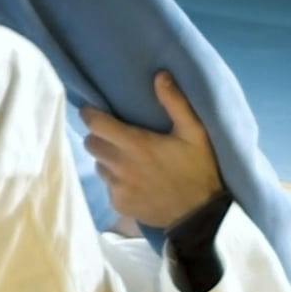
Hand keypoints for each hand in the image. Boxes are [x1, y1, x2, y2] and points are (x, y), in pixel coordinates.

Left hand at [81, 72, 224, 230]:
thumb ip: (175, 103)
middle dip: (99, 136)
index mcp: (136, 144)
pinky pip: (108, 187)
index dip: (90, 115)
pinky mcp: (119, 205)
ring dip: (107, 159)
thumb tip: (160, 75)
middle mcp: (121, 166)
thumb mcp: (195, 133)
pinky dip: (116, 181)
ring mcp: (118, 188)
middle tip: (116, 135)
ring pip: (99, 166)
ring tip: (127, 159)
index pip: (96, 125)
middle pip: (92, 144)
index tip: (92, 111)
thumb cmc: (199, 170)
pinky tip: (135, 181)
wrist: (200, 216)